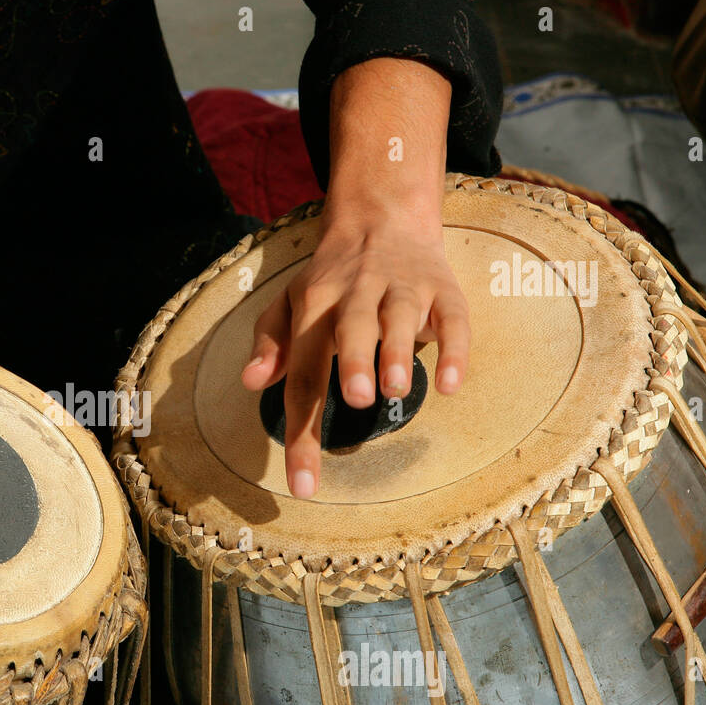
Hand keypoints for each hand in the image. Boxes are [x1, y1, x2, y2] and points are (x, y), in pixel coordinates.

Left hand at [241, 201, 468, 497]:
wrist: (381, 218)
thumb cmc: (329, 279)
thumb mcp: (289, 304)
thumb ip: (271, 343)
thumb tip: (250, 382)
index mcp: (313, 306)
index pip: (302, 375)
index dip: (301, 431)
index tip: (303, 486)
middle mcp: (355, 294)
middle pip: (352, 328)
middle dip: (354, 360)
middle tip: (356, 398)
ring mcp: (401, 289)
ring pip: (399, 316)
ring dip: (398, 350)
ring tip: (396, 390)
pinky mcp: (441, 289)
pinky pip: (452, 317)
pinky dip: (454, 348)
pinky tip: (452, 383)